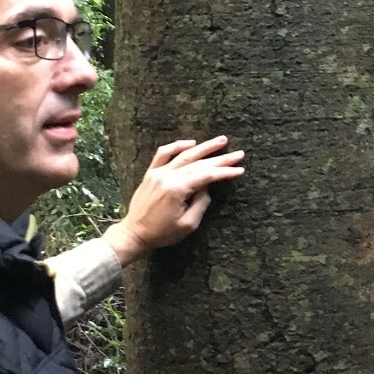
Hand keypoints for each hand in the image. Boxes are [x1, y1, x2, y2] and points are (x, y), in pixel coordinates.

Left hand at [103, 135, 244, 264]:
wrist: (134, 233)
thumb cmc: (162, 233)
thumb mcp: (188, 224)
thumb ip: (201, 203)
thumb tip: (207, 187)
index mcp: (176, 189)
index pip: (206, 176)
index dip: (224, 172)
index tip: (239, 169)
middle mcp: (167, 177)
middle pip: (198, 163)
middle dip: (220, 158)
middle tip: (238, 153)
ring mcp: (158, 173)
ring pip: (184, 155)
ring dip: (204, 147)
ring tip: (221, 140)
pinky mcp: (151, 173)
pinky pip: (163, 154)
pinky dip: (177, 146)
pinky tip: (191, 143)